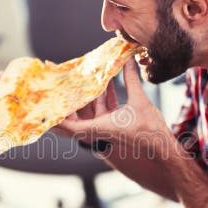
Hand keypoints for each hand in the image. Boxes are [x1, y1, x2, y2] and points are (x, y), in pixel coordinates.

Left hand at [55, 59, 171, 154]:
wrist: (162, 147)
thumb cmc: (151, 129)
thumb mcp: (140, 101)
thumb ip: (131, 80)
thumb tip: (127, 60)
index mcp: (100, 128)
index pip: (70, 126)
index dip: (56, 119)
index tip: (45, 109)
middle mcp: (98, 130)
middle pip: (73, 120)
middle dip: (63, 106)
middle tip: (53, 91)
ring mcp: (105, 128)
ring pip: (87, 112)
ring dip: (83, 97)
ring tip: (76, 79)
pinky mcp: (113, 126)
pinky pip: (100, 111)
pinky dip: (99, 98)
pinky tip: (104, 82)